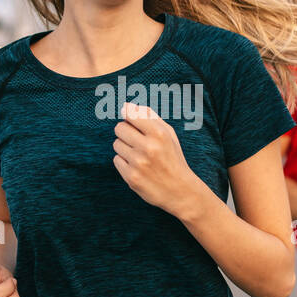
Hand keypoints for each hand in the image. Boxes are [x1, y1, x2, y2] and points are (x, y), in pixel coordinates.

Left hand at [112, 102, 206, 218]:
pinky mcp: (131, 177)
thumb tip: (127, 106)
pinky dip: (124, 162)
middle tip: (136, 140)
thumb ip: (149, 116)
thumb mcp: (168, 134)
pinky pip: (116, 160)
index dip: (128, 115)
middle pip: (119, 128)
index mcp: (159, 133)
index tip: (130, 118)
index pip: (130, 114)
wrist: (179, 190)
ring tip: (139, 155)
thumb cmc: (172, 158)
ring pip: (116, 144)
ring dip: (125, 148)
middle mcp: (148, 147)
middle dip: (125, 132)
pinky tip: (137, 167)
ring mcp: (138, 163)